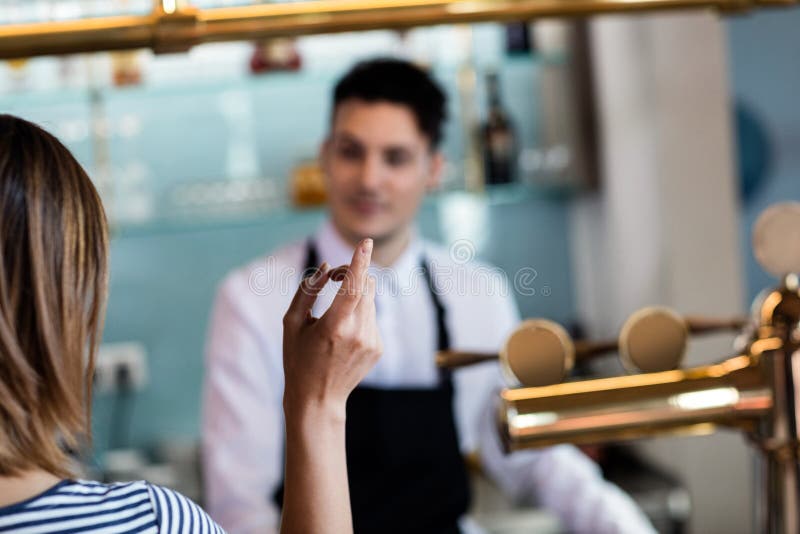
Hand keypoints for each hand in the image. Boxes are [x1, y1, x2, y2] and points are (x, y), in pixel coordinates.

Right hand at [282, 238, 381, 420]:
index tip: (366, 243)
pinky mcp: (378, 347)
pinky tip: (343, 335)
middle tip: (333, 279)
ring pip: (371, 300)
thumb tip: (326, 267)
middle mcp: (358, 333)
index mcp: (334, 327)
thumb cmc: (298, 358)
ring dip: (355, 296)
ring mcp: (371, 341)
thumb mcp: (292, 324)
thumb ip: (307, 291)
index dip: (359, 262)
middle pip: (367, 286)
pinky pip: (372, 317)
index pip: (353, 287)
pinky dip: (360, 315)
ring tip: (334, 315)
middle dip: (353, 274)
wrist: (317, 399)